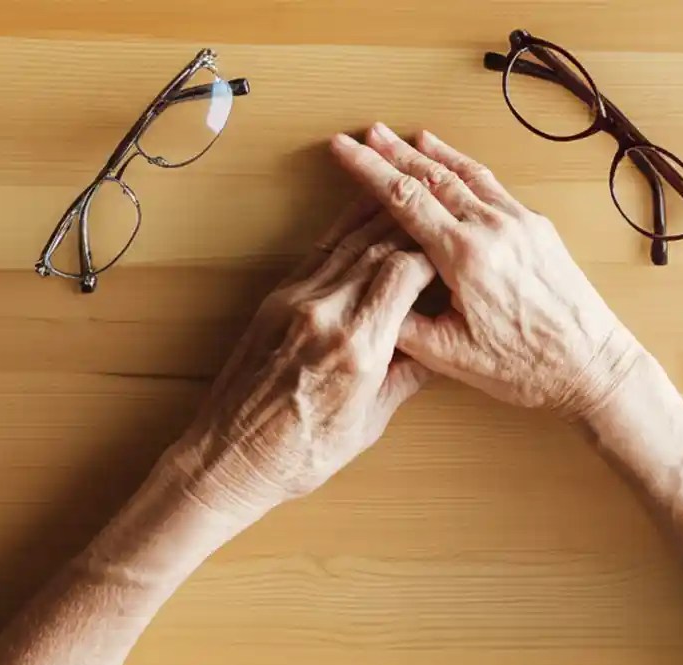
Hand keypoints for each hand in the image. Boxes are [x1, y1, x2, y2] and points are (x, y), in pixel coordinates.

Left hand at [167, 198, 435, 517]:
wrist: (229, 459)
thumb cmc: (299, 453)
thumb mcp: (369, 422)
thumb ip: (405, 376)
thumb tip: (439, 348)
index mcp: (358, 349)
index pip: (403, 274)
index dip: (432, 252)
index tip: (453, 245)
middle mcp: (326, 316)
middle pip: (378, 248)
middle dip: (412, 222)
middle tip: (439, 201)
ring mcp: (296, 303)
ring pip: (349, 242)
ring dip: (380, 213)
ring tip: (408, 188)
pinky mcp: (275, 300)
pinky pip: (320, 253)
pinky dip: (346, 229)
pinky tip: (365, 212)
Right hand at [329, 123, 644, 417]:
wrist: (592, 365)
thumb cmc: (526, 368)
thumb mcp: (451, 356)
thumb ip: (404, 323)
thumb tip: (367, 299)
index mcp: (465, 256)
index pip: (404, 199)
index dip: (368, 170)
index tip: (343, 149)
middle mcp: (493, 229)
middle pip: (433, 177)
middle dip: (394, 153)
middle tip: (367, 132)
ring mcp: (520, 224)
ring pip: (467, 176)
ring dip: (433, 154)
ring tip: (408, 137)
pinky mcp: (539, 229)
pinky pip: (494, 188)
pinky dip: (466, 171)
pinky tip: (456, 167)